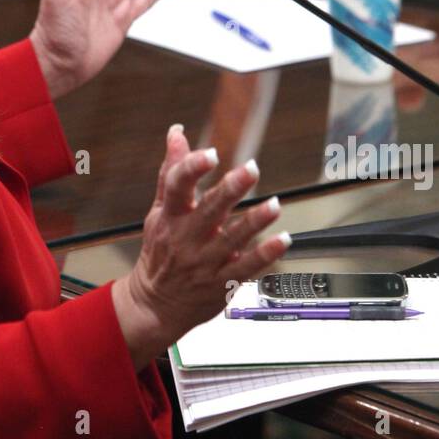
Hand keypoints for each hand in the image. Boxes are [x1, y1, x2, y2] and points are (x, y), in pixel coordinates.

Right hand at [112, 124, 290, 370]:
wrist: (155, 305)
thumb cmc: (160, 252)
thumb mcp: (159, 211)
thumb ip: (172, 171)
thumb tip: (177, 133)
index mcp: (170, 217)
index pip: (177, 187)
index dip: (192, 169)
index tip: (210, 154)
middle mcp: (186, 239)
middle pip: (210, 211)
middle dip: (231, 189)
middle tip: (251, 169)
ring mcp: (204, 263)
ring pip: (233, 240)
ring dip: (255, 221)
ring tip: (275, 204)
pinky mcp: (221, 284)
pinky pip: (247, 268)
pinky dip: (266, 254)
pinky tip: (283, 239)